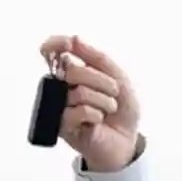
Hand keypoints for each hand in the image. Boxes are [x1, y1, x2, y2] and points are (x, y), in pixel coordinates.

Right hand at [38, 35, 140, 171]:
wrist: (127, 141)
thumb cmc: (121, 111)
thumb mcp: (119, 78)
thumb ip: (98, 58)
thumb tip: (75, 39)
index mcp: (75, 72)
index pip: (54, 52)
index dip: (56, 44)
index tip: (68, 44)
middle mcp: (64, 88)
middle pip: (72, 70)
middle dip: (101, 80)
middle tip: (114, 91)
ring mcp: (61, 107)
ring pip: (79, 91)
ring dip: (103, 100)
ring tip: (109, 109)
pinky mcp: (62, 126)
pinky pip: (79, 111)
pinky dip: (96, 114)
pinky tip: (98, 121)